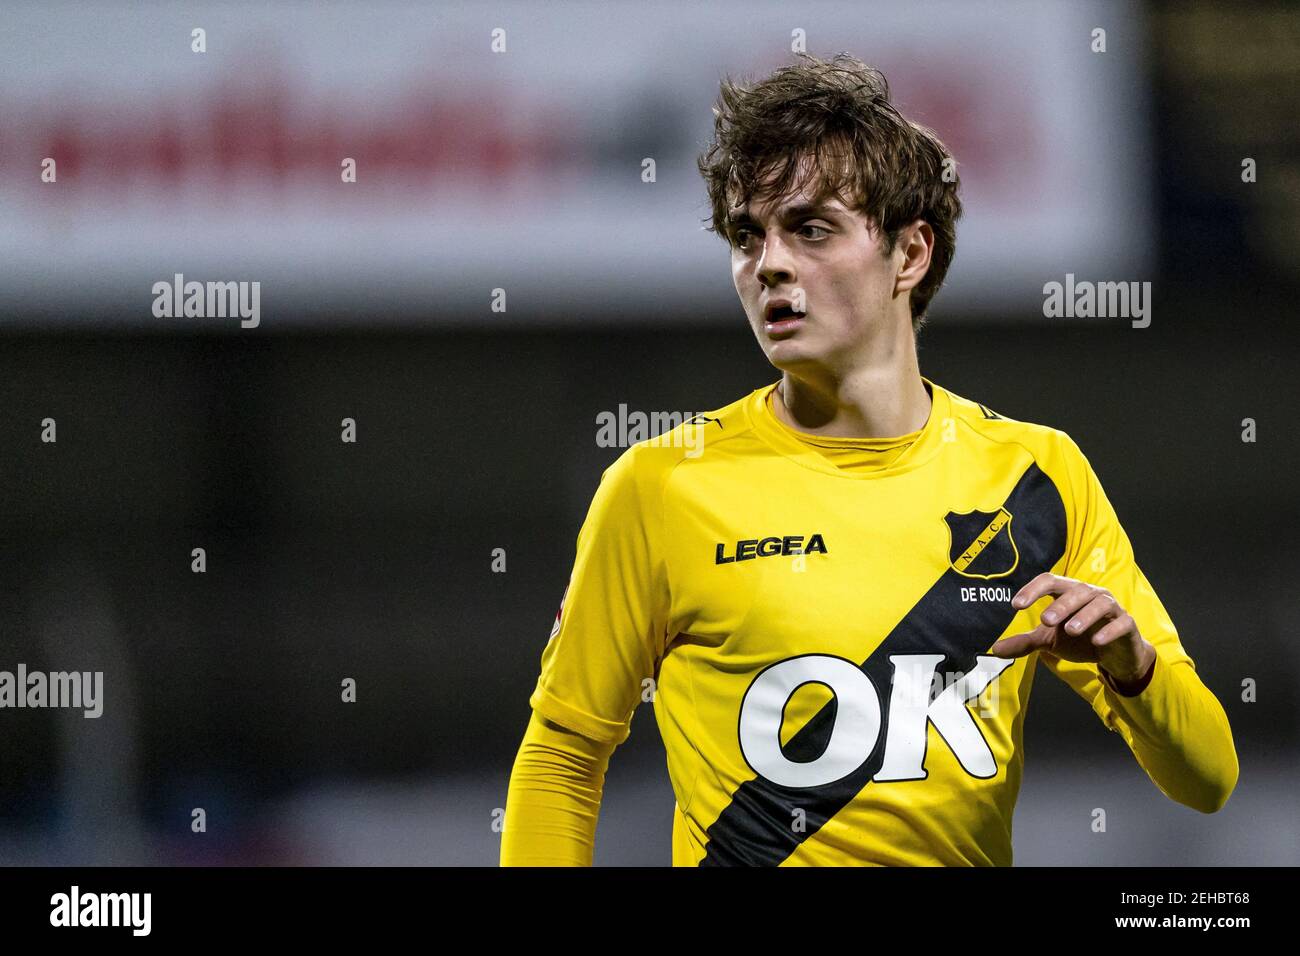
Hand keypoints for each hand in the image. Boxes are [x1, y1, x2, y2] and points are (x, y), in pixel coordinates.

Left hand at [989, 572, 1155, 685]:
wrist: (1116, 655)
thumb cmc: (1080, 640)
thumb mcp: (1050, 641)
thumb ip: (1025, 642)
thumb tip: (994, 649)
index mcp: (1068, 593)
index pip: (1049, 581)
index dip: (1033, 589)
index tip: (1015, 605)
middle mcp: (1090, 594)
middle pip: (1075, 590)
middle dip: (1060, 605)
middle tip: (1045, 621)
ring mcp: (1111, 608)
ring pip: (1099, 603)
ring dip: (1084, 615)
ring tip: (1070, 630)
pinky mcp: (1128, 624)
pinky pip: (1121, 622)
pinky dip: (1109, 630)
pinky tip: (1097, 641)